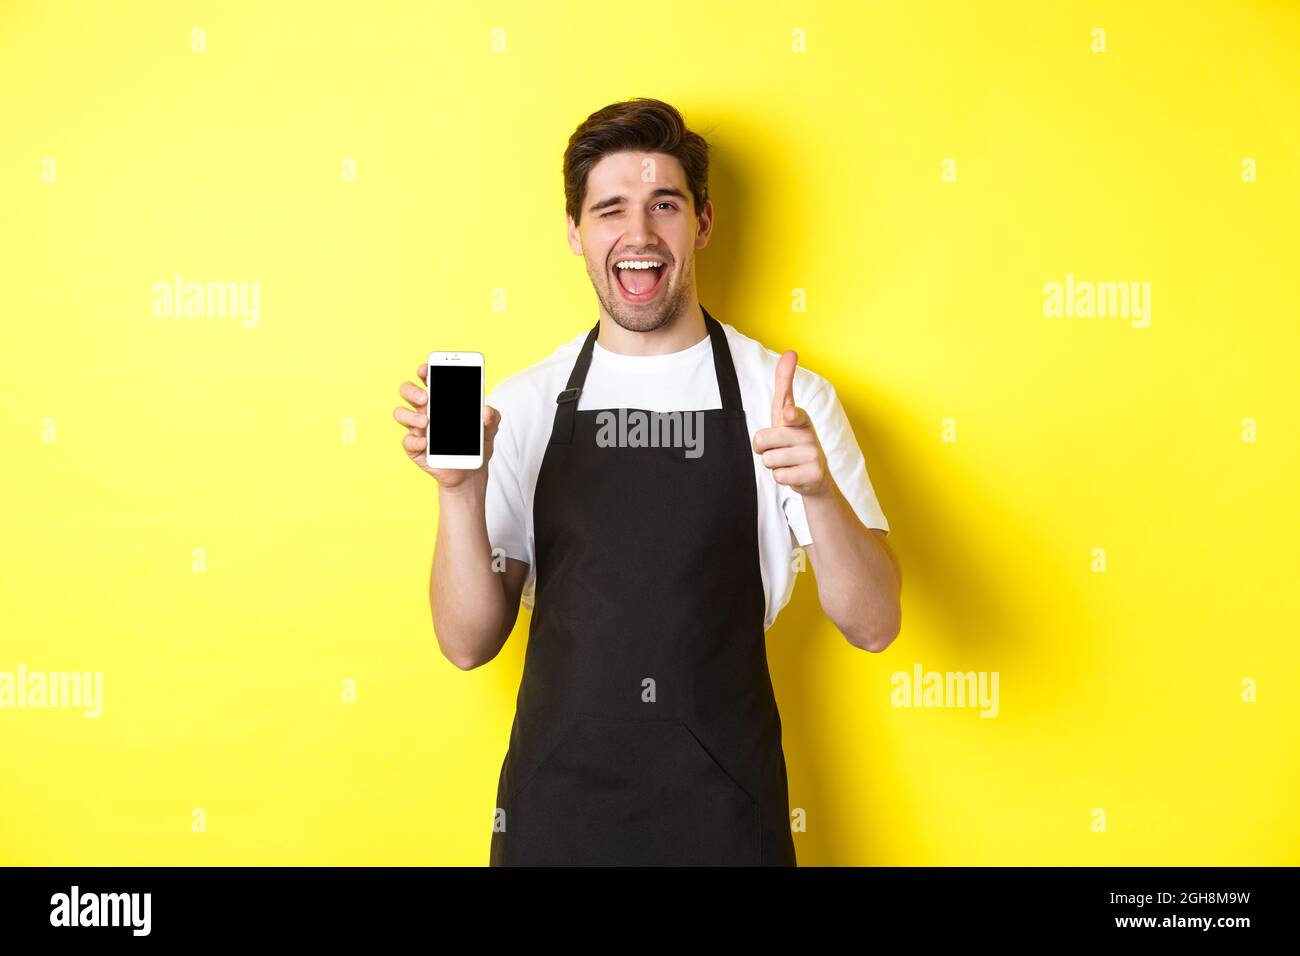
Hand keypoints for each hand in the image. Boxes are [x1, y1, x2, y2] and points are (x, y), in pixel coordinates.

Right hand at [395, 362, 500, 488]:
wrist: (471, 471)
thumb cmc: (477, 444)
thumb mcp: (489, 428)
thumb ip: (492, 417)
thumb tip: (486, 410)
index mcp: (441, 400)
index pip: (427, 379)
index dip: (424, 371)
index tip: (426, 369)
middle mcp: (425, 410)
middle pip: (407, 391)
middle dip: (412, 390)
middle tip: (425, 398)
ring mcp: (417, 429)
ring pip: (401, 413)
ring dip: (410, 416)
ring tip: (427, 422)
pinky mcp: (415, 448)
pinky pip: (407, 441)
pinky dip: (414, 440)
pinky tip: (426, 442)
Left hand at [751, 350, 830, 496]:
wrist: (814, 475)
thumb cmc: (793, 438)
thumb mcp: (786, 411)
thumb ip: (785, 384)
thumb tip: (791, 351)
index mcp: (801, 418)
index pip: (795, 414)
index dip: (790, 416)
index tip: (789, 414)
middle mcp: (810, 435)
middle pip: (762, 440)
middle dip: (763, 448)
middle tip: (779, 448)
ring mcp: (813, 455)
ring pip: (768, 460)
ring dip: (773, 463)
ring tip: (788, 461)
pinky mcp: (813, 475)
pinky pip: (778, 477)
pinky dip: (781, 477)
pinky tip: (794, 474)